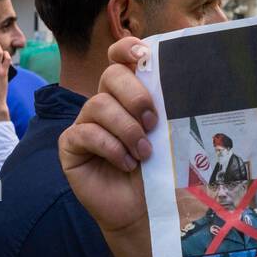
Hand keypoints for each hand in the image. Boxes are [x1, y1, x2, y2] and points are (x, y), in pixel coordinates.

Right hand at [58, 37, 154, 234]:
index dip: (127, 48)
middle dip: (136, 96)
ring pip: (99, 105)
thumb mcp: (167, 136)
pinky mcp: (71, 145)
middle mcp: (105, 103)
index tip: (143, 53)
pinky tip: (126, 163)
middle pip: (111, 76)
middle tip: (153, 123)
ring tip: (144, 153)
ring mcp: (85, 122)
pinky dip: (111, 148)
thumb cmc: (157, 170)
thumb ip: (167, 110)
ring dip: (127, 130)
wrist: (142, 208)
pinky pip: (86, 133)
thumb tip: (186, 86)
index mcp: (129, 95)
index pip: (120, 57)